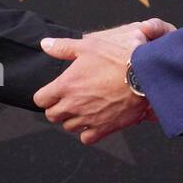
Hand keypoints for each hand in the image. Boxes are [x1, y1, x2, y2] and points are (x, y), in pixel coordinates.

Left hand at [34, 18, 174, 143]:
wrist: (142, 75)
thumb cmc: (117, 59)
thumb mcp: (88, 46)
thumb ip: (62, 47)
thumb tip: (45, 44)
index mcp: (65, 86)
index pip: (40, 100)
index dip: (45, 96)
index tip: (52, 93)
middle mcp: (73, 105)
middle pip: (52, 116)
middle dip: (57, 108)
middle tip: (68, 100)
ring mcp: (88, 118)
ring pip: (68, 127)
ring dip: (73, 119)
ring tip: (84, 108)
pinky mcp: (103, 128)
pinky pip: (86, 138)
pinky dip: (88, 132)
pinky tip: (94, 121)